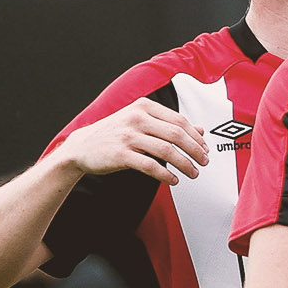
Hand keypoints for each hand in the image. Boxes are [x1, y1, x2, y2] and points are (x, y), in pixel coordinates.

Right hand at [58, 97, 208, 184]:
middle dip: (195, 150)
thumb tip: (200, 130)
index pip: (178, 120)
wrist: (82, 146)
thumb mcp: (140, 122)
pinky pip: (151, 166)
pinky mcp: (121, 154)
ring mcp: (128, 136)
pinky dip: (166, 174)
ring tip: (193, 173)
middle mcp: (136, 118)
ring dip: (184, 164)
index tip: (205, 148)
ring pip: (166, 151)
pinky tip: (173, 180)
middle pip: (176, 134)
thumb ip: (168, 124)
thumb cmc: (115, 134)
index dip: (195, 136)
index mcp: (143, 106)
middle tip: (204, 162)